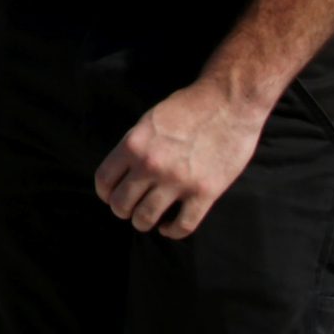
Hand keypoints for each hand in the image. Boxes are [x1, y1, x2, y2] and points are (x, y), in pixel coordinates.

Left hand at [94, 78, 268, 237]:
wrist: (229, 102)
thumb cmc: (188, 107)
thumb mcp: (149, 121)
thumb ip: (135, 146)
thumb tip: (123, 171)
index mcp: (133, 145)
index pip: (104, 181)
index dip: (105, 194)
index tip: (111, 196)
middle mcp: (151, 165)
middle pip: (121, 204)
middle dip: (123, 210)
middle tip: (131, 208)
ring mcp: (178, 181)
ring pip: (146, 219)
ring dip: (144, 222)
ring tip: (149, 218)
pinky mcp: (205, 192)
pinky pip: (182, 226)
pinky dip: (173, 231)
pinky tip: (170, 226)